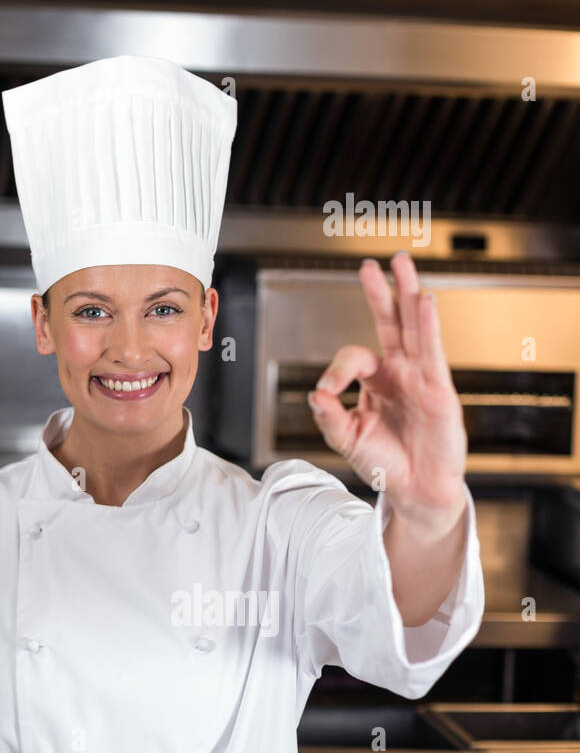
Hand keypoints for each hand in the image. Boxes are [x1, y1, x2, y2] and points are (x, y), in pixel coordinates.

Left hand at [309, 251, 466, 530]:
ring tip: (402, 263)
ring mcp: (420, 376)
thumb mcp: (347, 439)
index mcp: (374, 380)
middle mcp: (398, 372)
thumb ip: (329, 417)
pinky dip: (427, 325)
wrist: (415, 488)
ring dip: (406, 293)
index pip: (353, 357)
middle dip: (380, 293)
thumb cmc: (385, 462)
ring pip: (413, 327)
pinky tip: (424, 300)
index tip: (328, 393)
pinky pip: (431, 350)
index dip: (336, 370)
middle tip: (370, 264)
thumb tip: (314, 394)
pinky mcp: (438, 388)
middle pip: (389, 323)